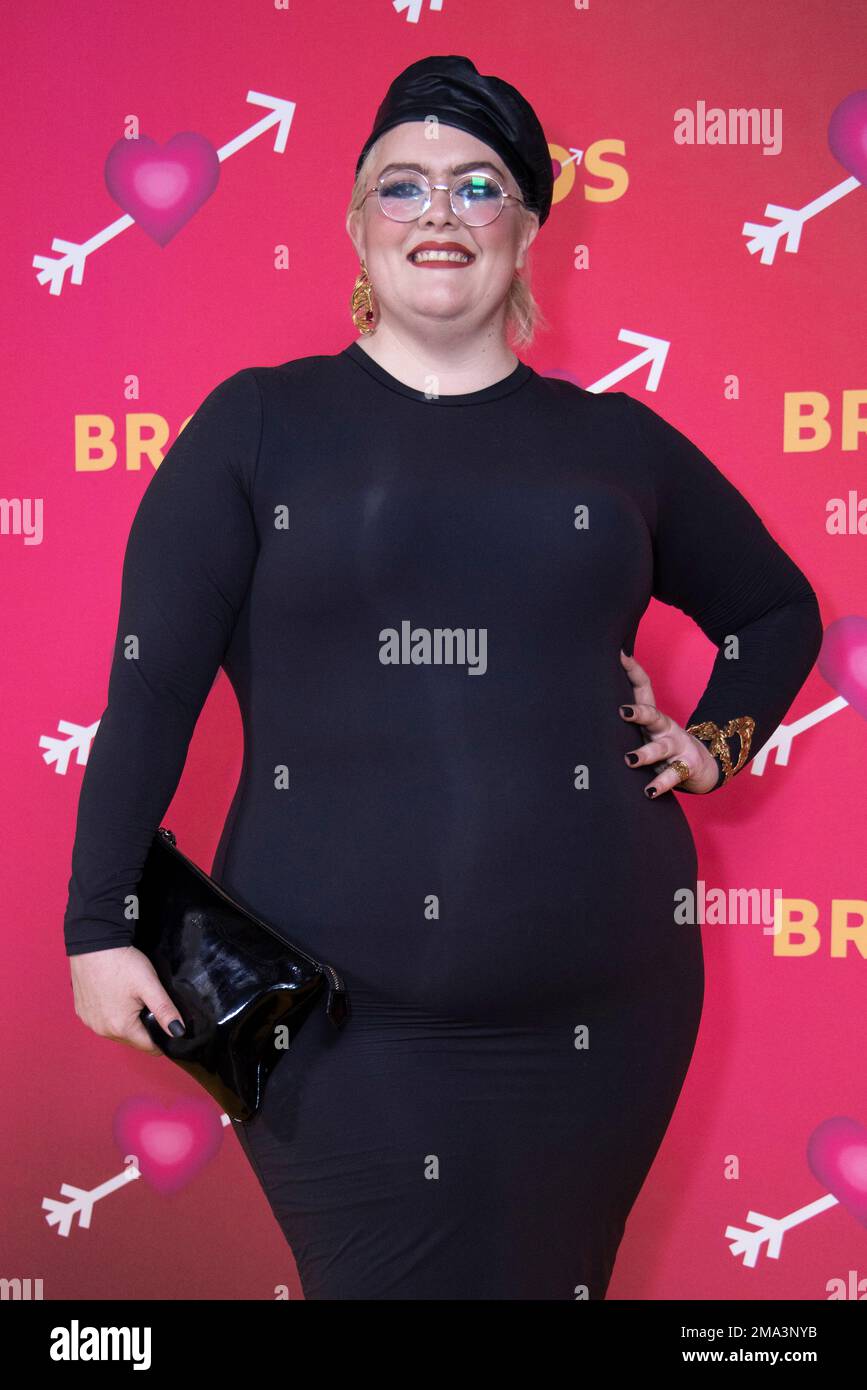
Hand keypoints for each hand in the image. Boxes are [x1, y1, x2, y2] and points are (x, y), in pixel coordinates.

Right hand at [69, 944, 185, 1054]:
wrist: (93, 944)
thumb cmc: (121, 963)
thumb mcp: (149, 985)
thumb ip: (165, 1010)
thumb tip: (178, 1031)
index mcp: (120, 1027)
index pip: (148, 1047)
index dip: (162, 1041)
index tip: (168, 1030)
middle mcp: (102, 1030)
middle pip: (132, 1040)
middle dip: (145, 1031)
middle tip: (153, 1011)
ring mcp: (89, 1021)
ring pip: (116, 1032)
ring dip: (127, 1024)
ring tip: (136, 1004)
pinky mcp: (82, 1012)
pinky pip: (102, 1022)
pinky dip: (112, 1016)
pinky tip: (117, 1000)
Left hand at [618, 649, 719, 796]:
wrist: (702, 766)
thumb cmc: (662, 747)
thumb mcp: (645, 731)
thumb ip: (624, 721)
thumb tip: (584, 709)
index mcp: (653, 717)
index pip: (643, 689)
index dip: (633, 671)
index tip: (619, 655)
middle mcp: (664, 728)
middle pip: (652, 716)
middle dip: (638, 712)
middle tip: (621, 712)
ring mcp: (677, 747)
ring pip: (660, 749)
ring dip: (645, 754)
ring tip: (630, 759)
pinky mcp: (686, 767)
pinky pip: (671, 776)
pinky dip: (659, 784)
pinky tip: (648, 791)